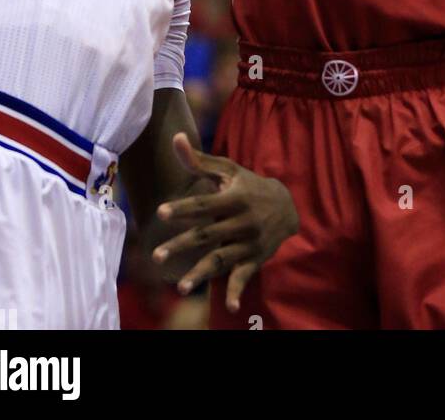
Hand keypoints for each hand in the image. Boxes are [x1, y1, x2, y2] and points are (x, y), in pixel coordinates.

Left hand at [152, 133, 298, 312]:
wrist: (287, 204)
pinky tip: (231, 307)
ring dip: (201, 274)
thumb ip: (200, 160)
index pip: (204, 204)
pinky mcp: (254, 259)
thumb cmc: (248, 184)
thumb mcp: (229, 171)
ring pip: (221, 259)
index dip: (183, 208)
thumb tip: (175, 138)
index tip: (161, 213)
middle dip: (182, 245)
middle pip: (207, 235)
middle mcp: (242, 221)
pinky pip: (245, 277)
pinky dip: (239, 291)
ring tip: (180, 288)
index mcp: (234, 197)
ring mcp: (249, 242)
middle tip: (157, 256)